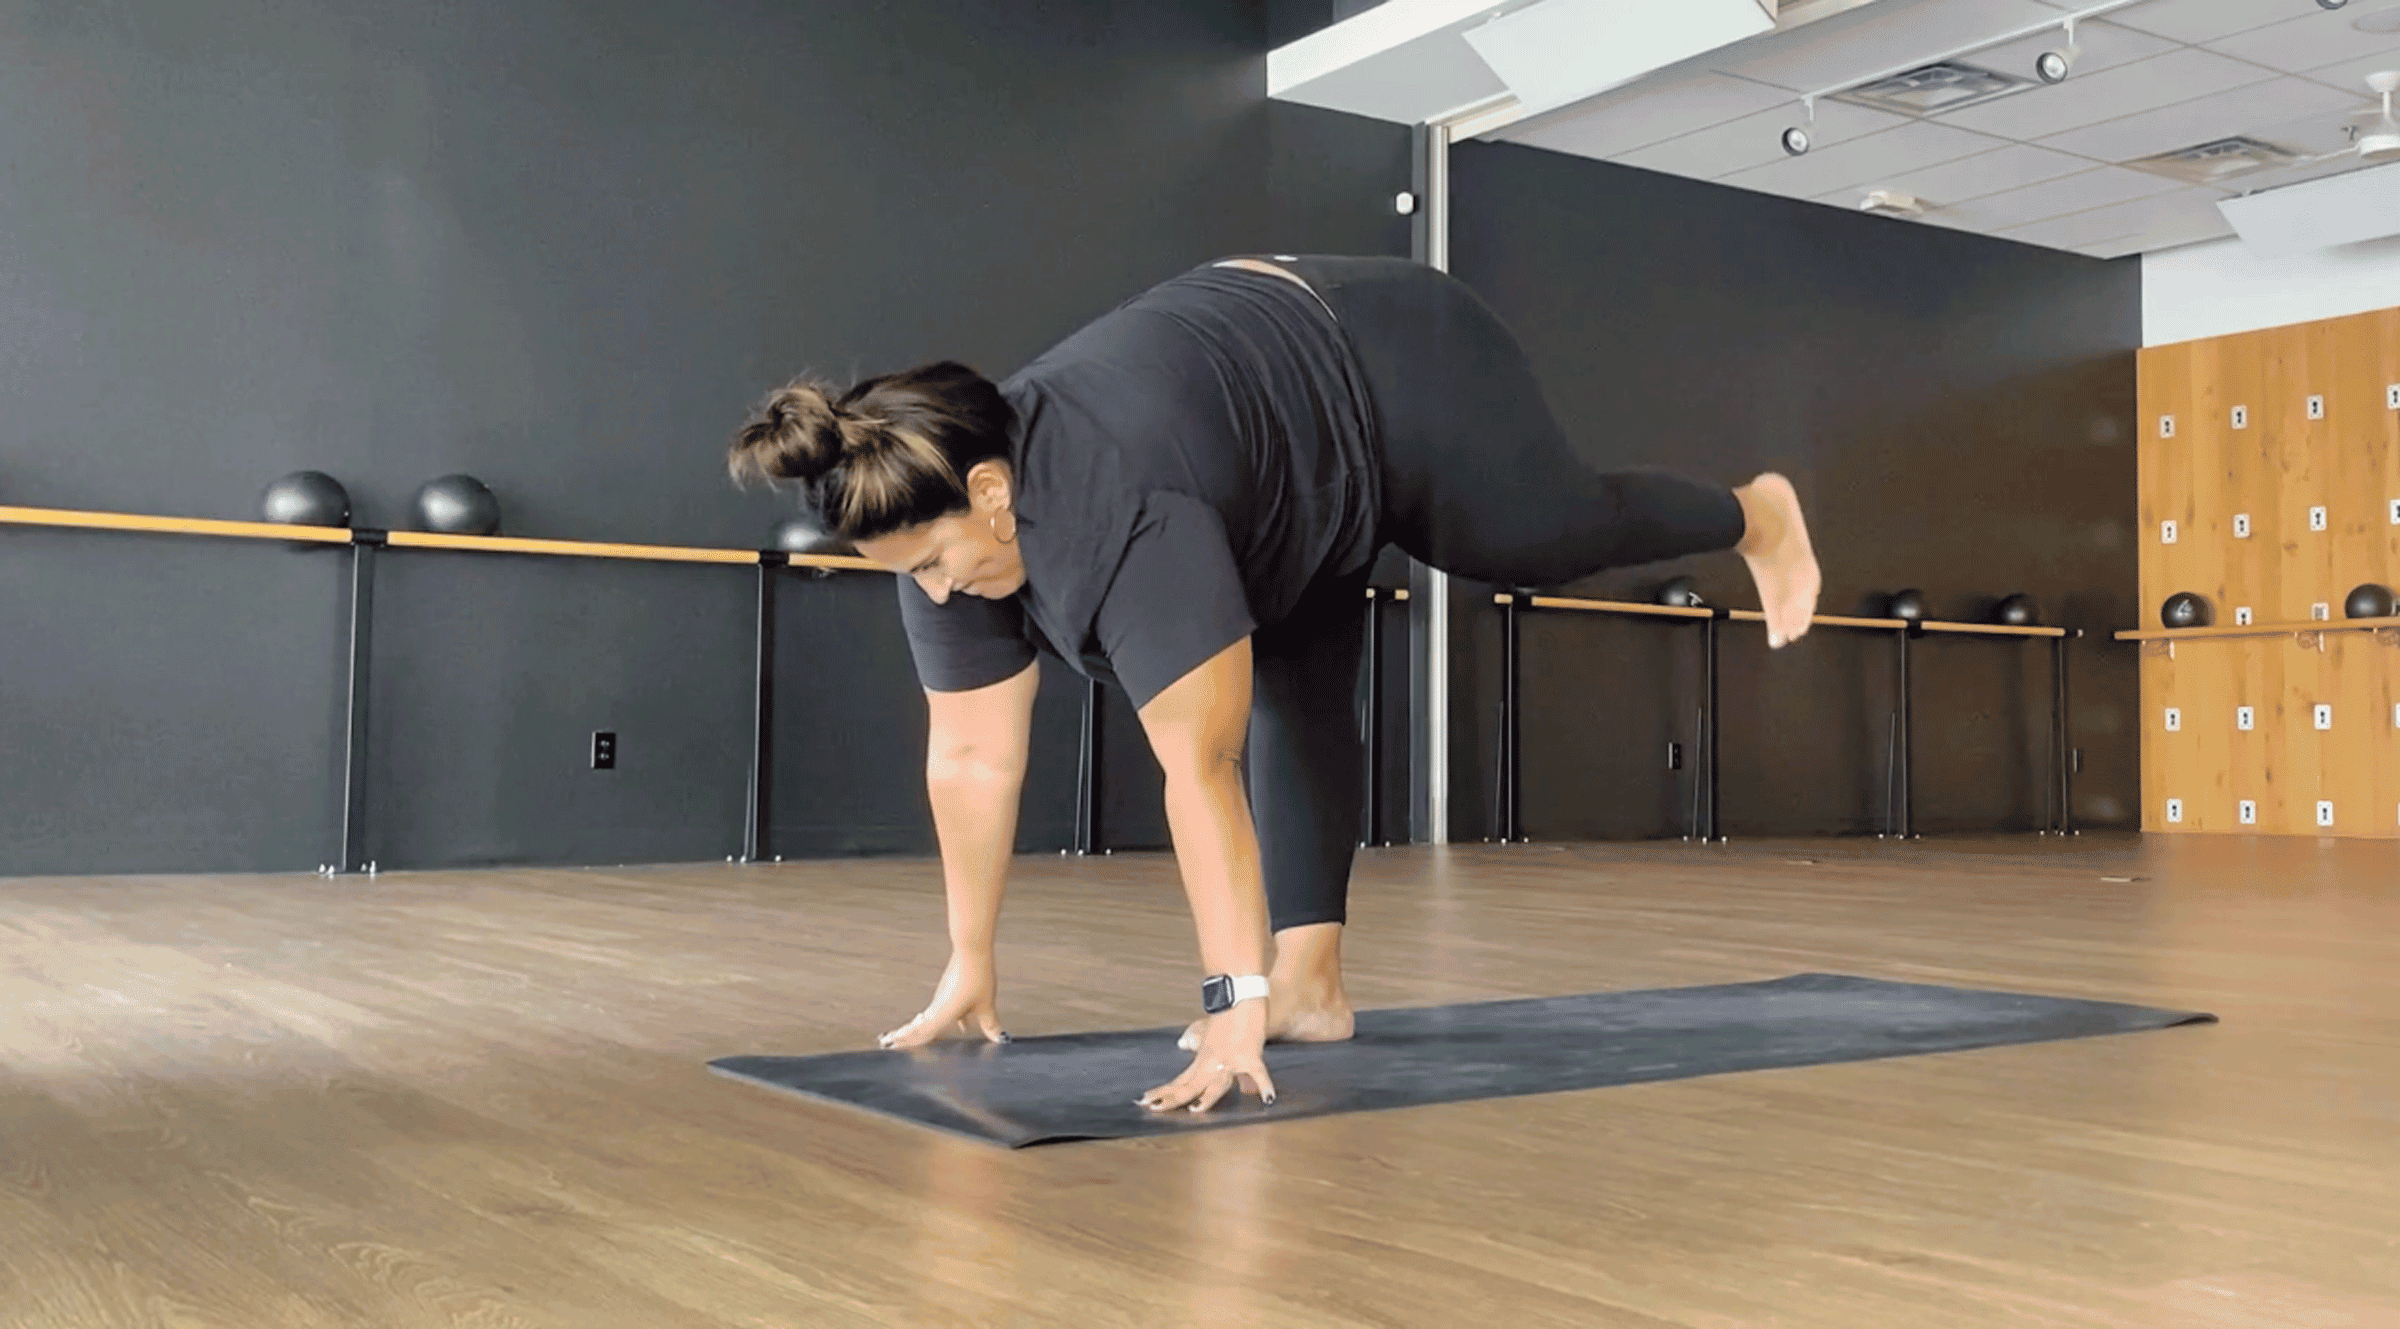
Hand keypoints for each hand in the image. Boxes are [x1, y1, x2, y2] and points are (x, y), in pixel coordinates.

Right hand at [878, 948, 1007, 1049]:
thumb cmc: (977, 977)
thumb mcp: (986, 1005)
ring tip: (917, 1036)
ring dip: (921, 1029)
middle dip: (907, 1036)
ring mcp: (940, 997)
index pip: (922, 1034)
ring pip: (930, 1019)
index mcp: (942, 1015)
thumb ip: (990, 1024)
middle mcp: (937, 1007)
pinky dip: (941, 1019)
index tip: (891, 1045)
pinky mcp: (947, 990)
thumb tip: (999, 1039)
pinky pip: (941, 1010)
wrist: (971, 951)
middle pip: (919, 1027)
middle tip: (891, 1043)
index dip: (907, 1041)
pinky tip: (962, 1024)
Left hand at [1137, 997, 1275, 1112]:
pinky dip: (1264, 1085)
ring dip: (1207, 1098)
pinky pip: (1258, 1074)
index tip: (1147, 1101)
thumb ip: (1194, 1038)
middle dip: (1173, 1099)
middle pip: (1191, 1085)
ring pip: (1217, 1084)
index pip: (1180, 1080)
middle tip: (1155, 1109)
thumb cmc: (1225, 1011)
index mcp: (1202, 1058)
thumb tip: (1183, 1045)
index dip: (1164, 1092)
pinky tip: (1266, 1098)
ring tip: (1195, 1111)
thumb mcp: (1205, 1026)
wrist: (1239, 995)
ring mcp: (1231, 1061)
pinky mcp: (1251, 1056)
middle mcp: (1213, 1062)